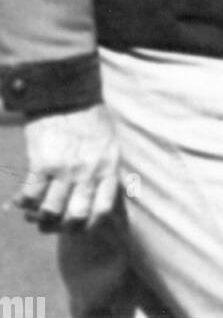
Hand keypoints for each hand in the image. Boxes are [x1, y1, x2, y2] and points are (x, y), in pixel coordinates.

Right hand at [14, 103, 119, 232]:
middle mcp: (89, 171)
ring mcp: (65, 168)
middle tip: (51, 223)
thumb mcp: (108, 142)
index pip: (102, 211)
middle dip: (61, 227)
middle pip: (74, 217)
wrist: (65, 90)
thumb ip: (104, 169)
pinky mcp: (42, 162)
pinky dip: (23, 204)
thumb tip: (96, 199)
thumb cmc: (88, 116)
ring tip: (33, 214)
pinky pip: (30, 196)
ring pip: (49, 212)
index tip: (77, 226)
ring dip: (38, 218)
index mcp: (108, 166)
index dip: (88, 226)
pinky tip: (20, 201)